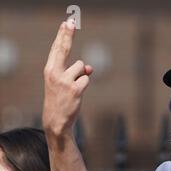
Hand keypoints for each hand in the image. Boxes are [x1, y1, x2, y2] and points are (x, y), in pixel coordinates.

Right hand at [42, 19, 92, 136]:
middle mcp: (55, 72)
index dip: (63, 35)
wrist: (56, 119)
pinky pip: (86, 79)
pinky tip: (77, 94)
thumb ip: (74, 72)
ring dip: (81, 76)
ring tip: (72, 88)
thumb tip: (89, 68)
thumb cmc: (61, 99)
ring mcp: (65, 81)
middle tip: (71, 20)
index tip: (67, 22)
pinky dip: (85, 85)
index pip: (57, 48)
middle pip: (64, 49)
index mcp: (50, 69)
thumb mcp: (64, 83)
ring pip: (82, 67)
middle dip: (67, 34)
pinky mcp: (75, 89)